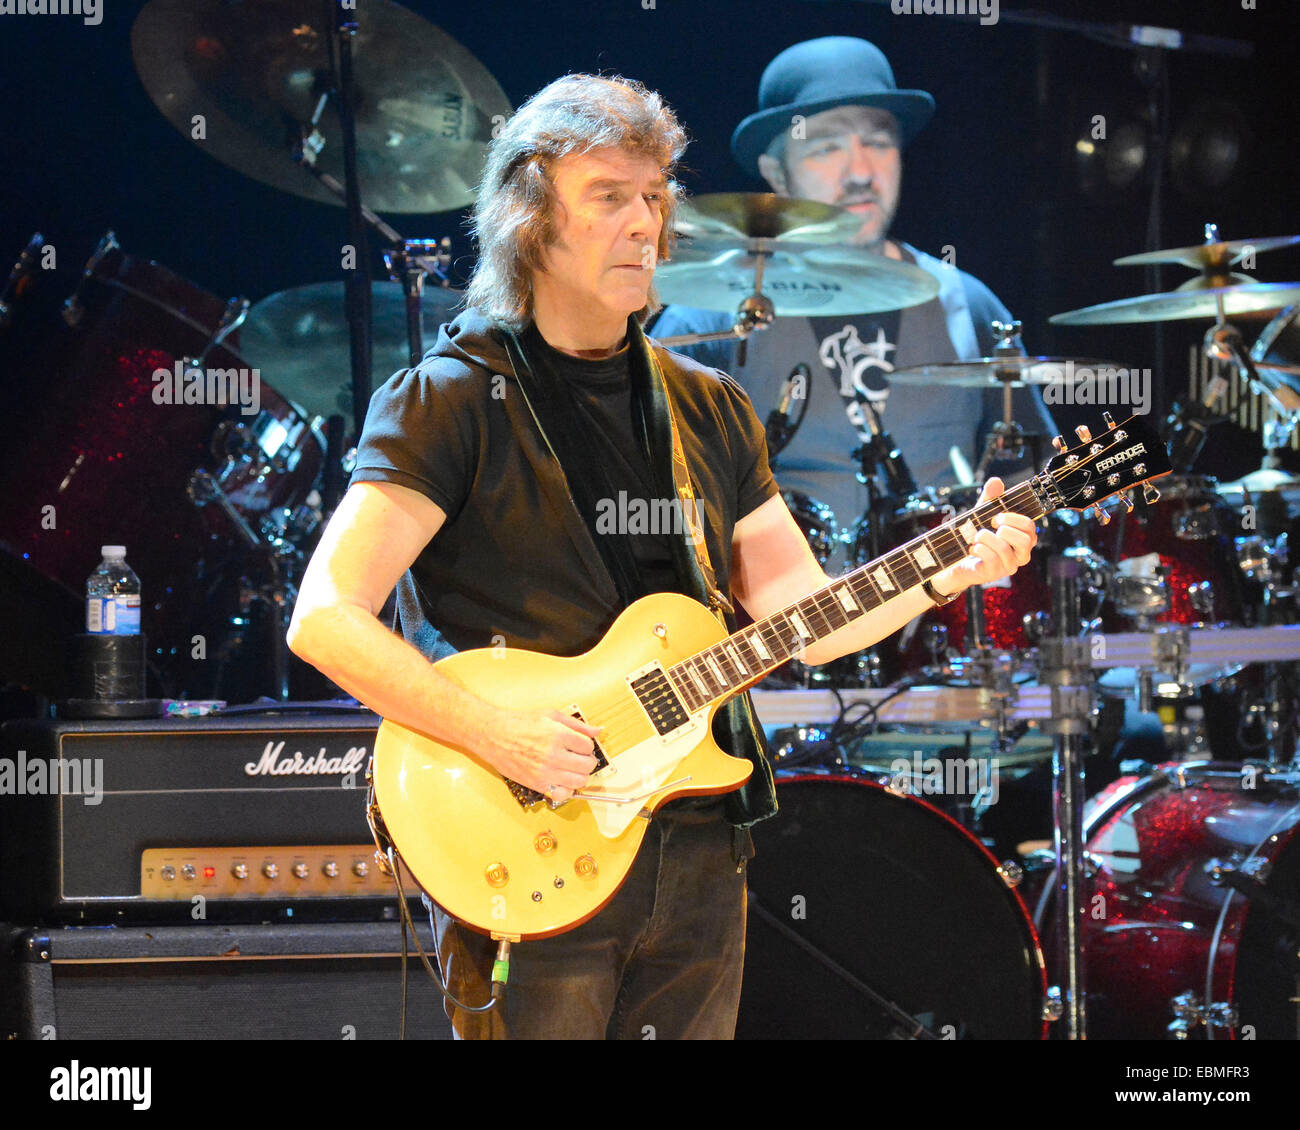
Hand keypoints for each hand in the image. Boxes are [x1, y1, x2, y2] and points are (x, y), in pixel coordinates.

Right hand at [481, 707, 600, 802]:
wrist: (494, 735)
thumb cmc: (519, 724)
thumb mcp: (550, 715)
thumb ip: (577, 725)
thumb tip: (597, 730)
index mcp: (558, 735)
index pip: (588, 746)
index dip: (586, 745)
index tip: (580, 745)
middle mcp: (553, 755)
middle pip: (587, 765)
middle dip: (587, 760)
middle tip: (579, 757)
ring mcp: (545, 772)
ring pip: (579, 781)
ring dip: (580, 775)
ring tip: (571, 768)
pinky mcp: (538, 784)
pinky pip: (563, 794)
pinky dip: (567, 789)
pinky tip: (562, 779)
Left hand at [931, 477, 1037, 597]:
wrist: (955, 560)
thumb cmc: (975, 537)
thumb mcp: (981, 515)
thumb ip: (990, 499)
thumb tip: (996, 481)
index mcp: (1021, 540)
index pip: (1030, 527)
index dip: (1014, 519)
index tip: (997, 516)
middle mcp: (1019, 555)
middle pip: (1026, 540)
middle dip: (1006, 528)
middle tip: (990, 524)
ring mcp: (1007, 566)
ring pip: (1005, 549)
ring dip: (986, 537)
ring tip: (976, 536)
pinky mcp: (993, 574)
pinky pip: (990, 558)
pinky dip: (979, 548)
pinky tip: (972, 547)